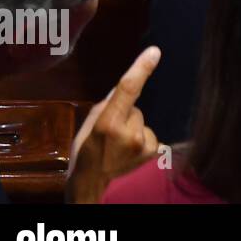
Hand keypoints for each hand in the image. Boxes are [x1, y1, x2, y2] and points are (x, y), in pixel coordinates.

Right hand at [66, 46, 161, 202]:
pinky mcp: (154, 152)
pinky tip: (129, 153)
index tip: (154, 52)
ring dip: (133, 129)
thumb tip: (125, 85)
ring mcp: (145, 144)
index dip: (140, 69)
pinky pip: (149, 134)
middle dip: (125, 115)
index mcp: (108, 123)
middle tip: (110, 135)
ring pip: (142, 122)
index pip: (128, 90)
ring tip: (118, 147)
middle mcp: (130, 132)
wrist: (93, 188)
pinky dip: (141, 140)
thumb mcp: (88, 127)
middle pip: (135, 108)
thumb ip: (106, 105)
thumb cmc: (85, 155)